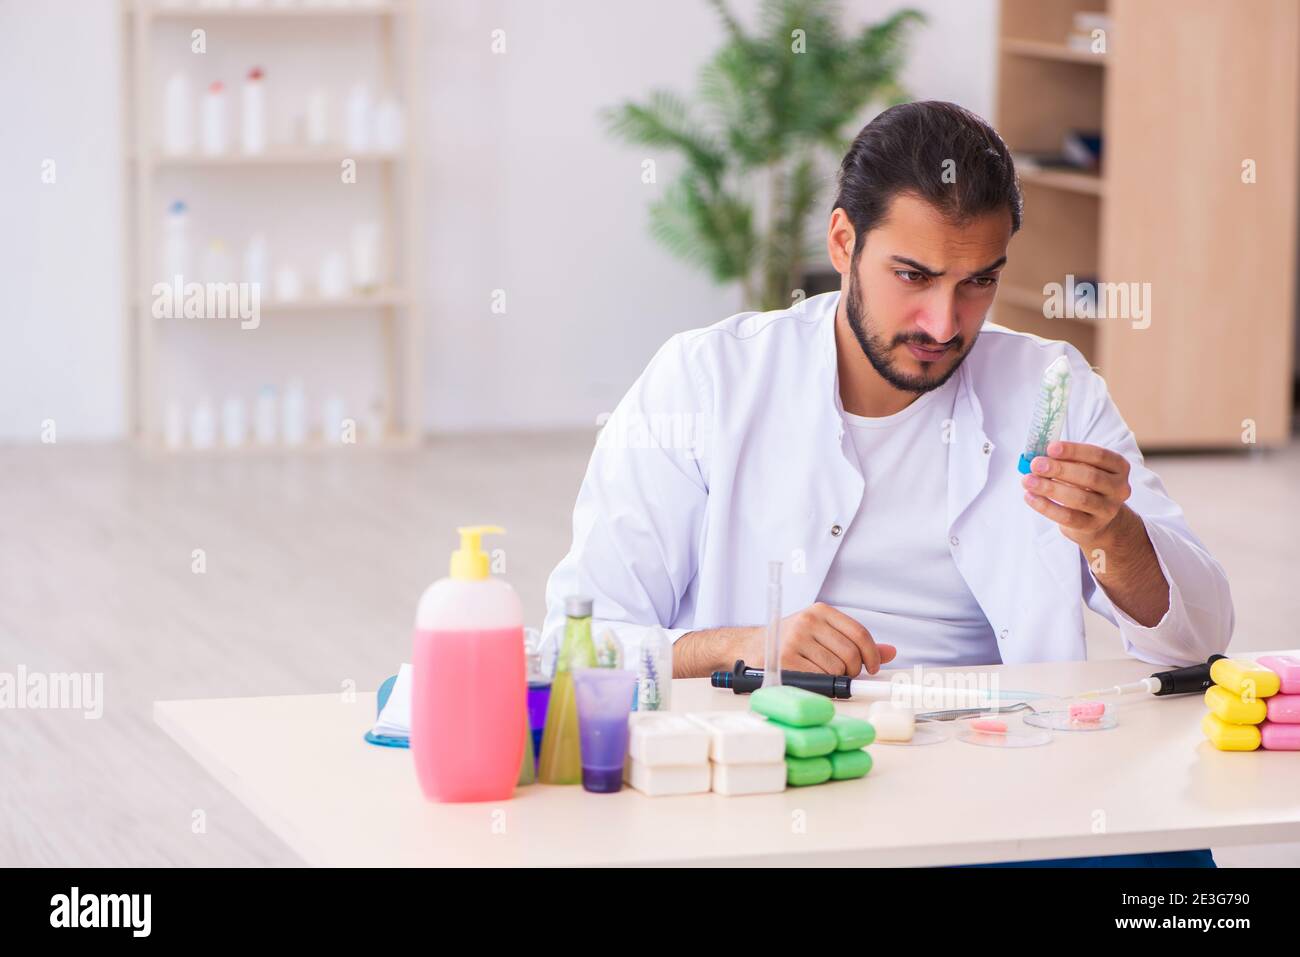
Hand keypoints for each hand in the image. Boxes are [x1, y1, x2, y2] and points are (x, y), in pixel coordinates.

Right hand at [744, 602, 896, 675]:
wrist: (751, 647)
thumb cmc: (791, 641)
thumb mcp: (822, 633)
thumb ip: (855, 642)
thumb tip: (890, 652)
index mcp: (820, 611)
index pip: (859, 632)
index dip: (872, 654)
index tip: (873, 667)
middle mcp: (808, 620)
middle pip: (850, 653)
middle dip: (853, 670)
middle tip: (846, 674)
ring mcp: (795, 639)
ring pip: (835, 669)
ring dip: (834, 678)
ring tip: (821, 673)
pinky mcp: (785, 658)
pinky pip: (818, 678)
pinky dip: (820, 683)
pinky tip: (810, 677)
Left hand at [1022, 440, 1132, 548]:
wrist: (1097, 519)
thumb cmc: (1084, 485)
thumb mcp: (1082, 468)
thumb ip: (1065, 460)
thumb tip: (1039, 455)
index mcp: (1119, 467)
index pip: (1099, 455)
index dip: (1074, 451)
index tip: (1050, 447)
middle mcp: (1119, 488)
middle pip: (1090, 477)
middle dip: (1060, 469)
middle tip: (1035, 464)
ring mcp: (1108, 510)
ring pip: (1079, 499)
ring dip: (1050, 488)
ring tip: (1028, 481)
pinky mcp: (1092, 526)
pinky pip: (1067, 517)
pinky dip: (1046, 506)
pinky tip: (1029, 497)